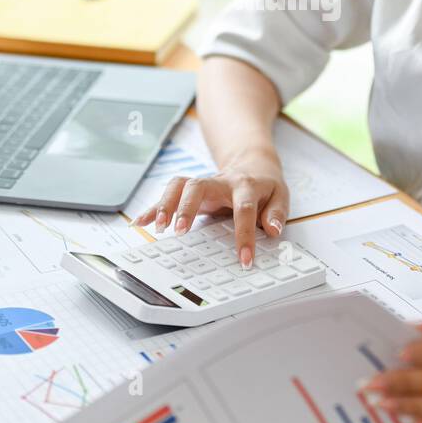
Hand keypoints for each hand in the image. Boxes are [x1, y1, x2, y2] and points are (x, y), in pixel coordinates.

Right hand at [132, 152, 288, 267]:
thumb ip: (277, 212)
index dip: (244, 235)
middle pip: (198, 187)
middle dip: (187, 207)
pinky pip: (168, 194)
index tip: (244, 259)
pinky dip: (153, 208)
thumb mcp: (280, 195)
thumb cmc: (264, 185)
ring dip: (166, 205)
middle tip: (179, 231)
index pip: (244, 209)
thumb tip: (273, 230)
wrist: (252, 163)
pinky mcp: (190, 190)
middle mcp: (220, 182)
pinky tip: (141, 222)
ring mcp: (202, 184)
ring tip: (159, 228)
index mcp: (245, 185)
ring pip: (179, 186)